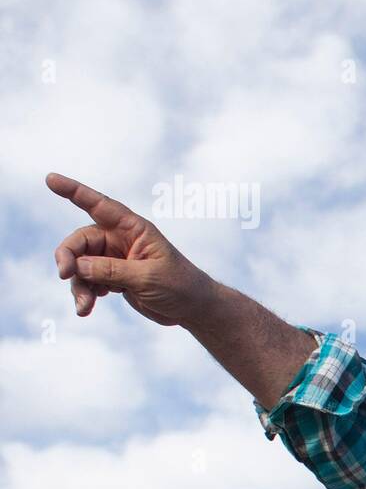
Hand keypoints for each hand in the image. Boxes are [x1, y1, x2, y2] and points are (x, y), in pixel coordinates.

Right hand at [49, 172, 214, 326]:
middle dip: (68, 257)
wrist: (193, 309)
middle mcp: (121, 240)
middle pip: (80, 241)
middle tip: (64, 275)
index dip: (74, 191)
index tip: (50, 179)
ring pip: (80, 265)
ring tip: (84, 307)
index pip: (100, 205)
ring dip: (77, 285)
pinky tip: (86, 308)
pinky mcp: (112, 278)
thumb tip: (78, 265)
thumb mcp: (147, 277)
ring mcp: (114, 259)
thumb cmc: (180, 286)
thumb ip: (112, 270)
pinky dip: (83, 294)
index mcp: (134, 229)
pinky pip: (86, 281)